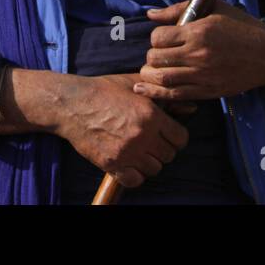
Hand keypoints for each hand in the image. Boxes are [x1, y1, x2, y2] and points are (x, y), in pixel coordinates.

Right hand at [53, 74, 189, 189]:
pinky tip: (129, 162)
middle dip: (163, 148)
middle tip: (152, 141)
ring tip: (140, 151)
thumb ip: (162, 94)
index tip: (167, 134)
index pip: (180, 138)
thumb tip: (191, 106)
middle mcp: (142, 135)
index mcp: (150, 114)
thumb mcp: (134, 84)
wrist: (73, 104)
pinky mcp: (112, 164)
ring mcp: (127, 152)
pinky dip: (135, 174)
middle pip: (169, 155)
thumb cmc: (104, 90)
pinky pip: (135, 180)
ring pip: (154, 169)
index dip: (176, 136)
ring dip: (150, 162)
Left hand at [135, 0, 264, 100]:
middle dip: (151, 56)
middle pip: (156, 58)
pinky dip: (157, 94)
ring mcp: (202, 75)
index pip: (159, 37)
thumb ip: (179, 9)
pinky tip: (145, 90)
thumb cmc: (241, 27)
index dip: (156, 37)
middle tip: (158, 55)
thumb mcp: (213, 9)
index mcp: (198, 32)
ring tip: (150, 71)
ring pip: (162, 78)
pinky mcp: (207, 91)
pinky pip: (175, 95)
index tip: (163, 38)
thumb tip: (151, 14)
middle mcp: (198, 54)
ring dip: (150, 75)